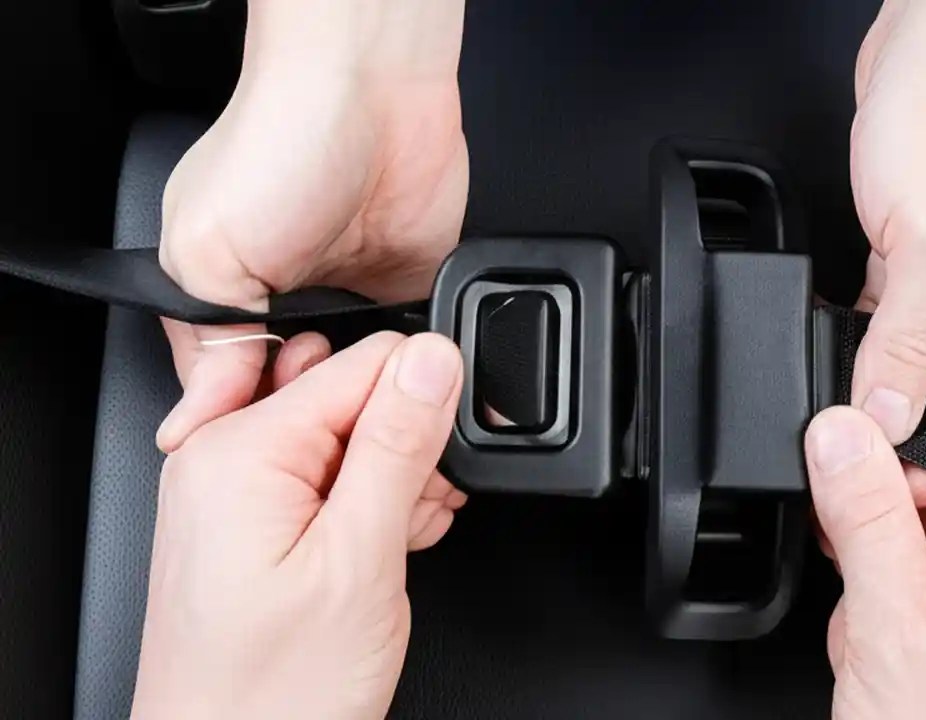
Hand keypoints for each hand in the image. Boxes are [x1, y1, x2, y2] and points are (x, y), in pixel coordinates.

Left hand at [132, 332, 466, 719]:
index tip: (440, 459)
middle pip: (354, 394)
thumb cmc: (271, 693)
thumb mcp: (358, 560)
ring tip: (394, 545)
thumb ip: (398, 445)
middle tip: (411, 514)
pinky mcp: (249, 521)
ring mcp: (232, 490)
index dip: (424, 400)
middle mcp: (222, 455)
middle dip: (406, 445)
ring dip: (392, 481)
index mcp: (240, 448)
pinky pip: (323, 477)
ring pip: (347, 438)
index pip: (365, 361)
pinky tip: (378, 550)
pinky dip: (365, 507)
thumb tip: (433, 358)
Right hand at [156, 0, 468, 451]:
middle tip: (323, 404)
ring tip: (366, 388)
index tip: (271, 439)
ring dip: (367, 399)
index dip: (254, 423)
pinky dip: (415, 374)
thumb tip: (203, 414)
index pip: (235, 392)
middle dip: (316, 416)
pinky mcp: (411, 293)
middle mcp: (289, 303)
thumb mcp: (205, 251)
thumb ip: (209, 339)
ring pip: (362, 389)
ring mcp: (353, 300)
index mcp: (224, 296)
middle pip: (302, 397)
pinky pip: (413, 359)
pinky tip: (407, 374)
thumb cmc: (280, 141)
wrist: (373, 90)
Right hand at [805, 407, 925, 719]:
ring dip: (893, 580)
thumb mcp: (890, 626)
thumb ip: (864, 517)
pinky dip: (913, 609)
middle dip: (892, 536)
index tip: (848, 491)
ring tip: (880, 639)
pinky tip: (895, 652)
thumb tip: (840, 435)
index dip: (899, 468)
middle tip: (865, 589)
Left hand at [848, 0, 925, 443]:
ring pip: (921, 368)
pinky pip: (896, 325)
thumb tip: (885, 421)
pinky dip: (865, 336)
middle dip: (905, 425)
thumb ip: (903, 345)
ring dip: (879, 380)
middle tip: (848, 443)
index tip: (882, 481)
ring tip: (836, 392)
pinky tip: (834, 341)